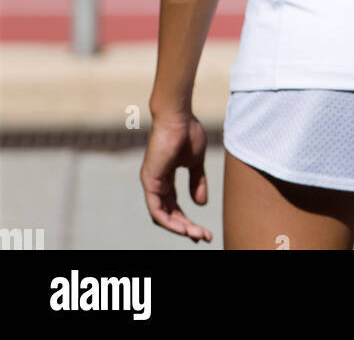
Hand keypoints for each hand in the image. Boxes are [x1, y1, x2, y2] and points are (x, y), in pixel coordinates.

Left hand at [140, 112, 212, 241]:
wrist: (178, 116)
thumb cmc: (187, 132)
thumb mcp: (195, 162)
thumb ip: (197, 182)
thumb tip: (201, 204)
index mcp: (166, 178)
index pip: (174, 206)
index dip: (188, 220)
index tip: (203, 231)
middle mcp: (156, 183)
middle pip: (169, 214)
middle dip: (186, 228)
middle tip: (203, 237)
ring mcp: (151, 183)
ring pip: (163, 216)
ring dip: (180, 228)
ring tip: (196, 234)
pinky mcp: (149, 181)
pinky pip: (156, 210)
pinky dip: (170, 222)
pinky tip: (184, 228)